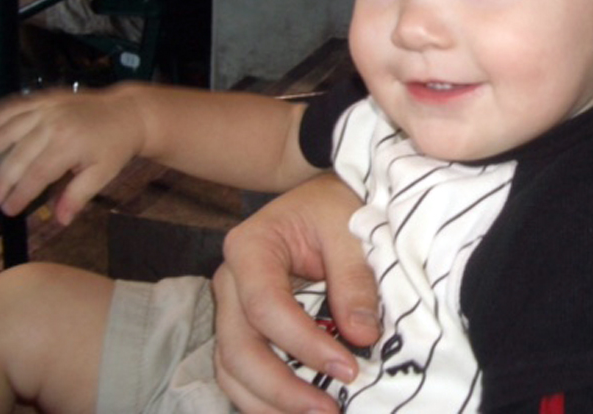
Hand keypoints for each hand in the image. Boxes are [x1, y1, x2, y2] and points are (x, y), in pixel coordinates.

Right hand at [0, 86, 145, 224]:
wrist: (127, 112)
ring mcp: (47, 108)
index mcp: (70, 145)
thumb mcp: (102, 174)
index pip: (36, 175)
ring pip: (7, 129)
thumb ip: (78, 196)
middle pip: (17, 155)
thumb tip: (59, 221)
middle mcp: (54, 124)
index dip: (19, 194)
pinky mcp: (43, 97)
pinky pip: (12, 106)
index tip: (7, 210)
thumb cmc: (115, 146)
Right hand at [213, 174, 379, 413]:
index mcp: (249, 247)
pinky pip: (242, 372)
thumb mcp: (351, 230)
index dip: (303, 344)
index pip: (265, 307)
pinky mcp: (246, 327)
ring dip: (270, 404)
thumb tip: (361, 336)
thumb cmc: (337, 207)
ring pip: (232, 369)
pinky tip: (299, 412)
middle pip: (238, 347)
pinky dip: (265, 399)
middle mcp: (231, 280)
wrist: (329, 201)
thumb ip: (355, 280)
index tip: (348, 368)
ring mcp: (233, 307)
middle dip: (281, 388)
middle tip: (329, 411)